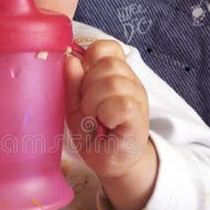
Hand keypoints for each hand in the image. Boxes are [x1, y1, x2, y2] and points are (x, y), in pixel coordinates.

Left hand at [65, 40, 157, 209]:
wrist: (113, 163)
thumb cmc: (95, 133)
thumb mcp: (76, 108)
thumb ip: (72, 84)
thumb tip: (70, 58)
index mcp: (114, 74)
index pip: (107, 47)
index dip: (91, 58)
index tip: (83, 81)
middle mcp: (129, 81)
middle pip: (108, 63)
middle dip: (88, 85)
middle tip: (87, 107)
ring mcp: (137, 98)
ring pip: (113, 82)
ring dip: (94, 102)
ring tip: (94, 117)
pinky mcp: (139, 116)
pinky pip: (121, 104)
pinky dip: (106, 114)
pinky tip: (106, 123)